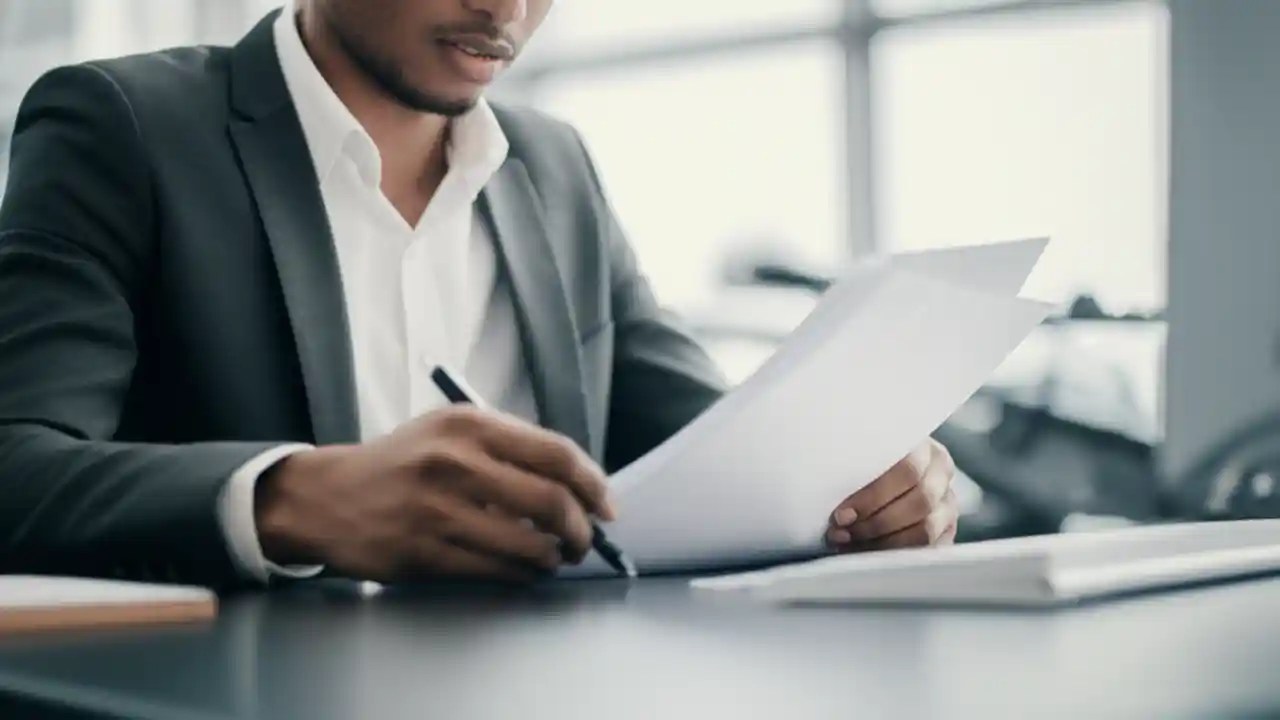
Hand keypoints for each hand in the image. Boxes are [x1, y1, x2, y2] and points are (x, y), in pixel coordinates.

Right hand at [254, 406, 614, 582]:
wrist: (326, 496)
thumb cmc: (401, 464)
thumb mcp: (450, 431)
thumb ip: (509, 447)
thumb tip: (575, 484)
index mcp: (470, 426)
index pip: (556, 454)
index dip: (593, 484)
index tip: (607, 506)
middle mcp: (456, 463)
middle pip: (552, 502)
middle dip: (581, 530)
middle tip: (585, 541)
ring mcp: (439, 510)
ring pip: (529, 544)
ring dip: (554, 558)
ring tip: (554, 558)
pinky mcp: (424, 552)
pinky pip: (496, 571)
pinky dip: (521, 575)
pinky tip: (522, 570)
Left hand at [825, 439, 957, 552]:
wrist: (886, 471)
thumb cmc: (864, 462)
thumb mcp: (861, 454)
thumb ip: (854, 466)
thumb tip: (825, 495)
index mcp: (924, 447)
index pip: (907, 470)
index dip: (872, 497)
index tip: (841, 515)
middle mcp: (941, 474)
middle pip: (918, 502)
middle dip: (875, 524)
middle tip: (841, 534)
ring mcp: (948, 504)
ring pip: (925, 531)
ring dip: (883, 543)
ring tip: (850, 545)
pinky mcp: (947, 531)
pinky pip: (927, 551)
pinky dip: (895, 556)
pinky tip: (867, 554)